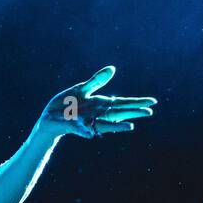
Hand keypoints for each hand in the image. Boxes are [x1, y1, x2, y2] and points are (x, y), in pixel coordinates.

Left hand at [41, 65, 157, 138]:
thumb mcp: (81, 89)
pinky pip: (80, 129)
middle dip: (133, 112)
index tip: (152, 102)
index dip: (136, 102)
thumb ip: (97, 81)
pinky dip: (85, 131)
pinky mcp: (72, 126)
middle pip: (118, 112)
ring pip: (103, 124)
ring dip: (117, 125)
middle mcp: (96, 114)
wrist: (49, 117)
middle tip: (150, 112)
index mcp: (100, 104)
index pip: (122, 103)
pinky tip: (91, 134)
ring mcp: (86, 121)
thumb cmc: (66, 104)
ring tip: (131, 126)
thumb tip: (112, 69)